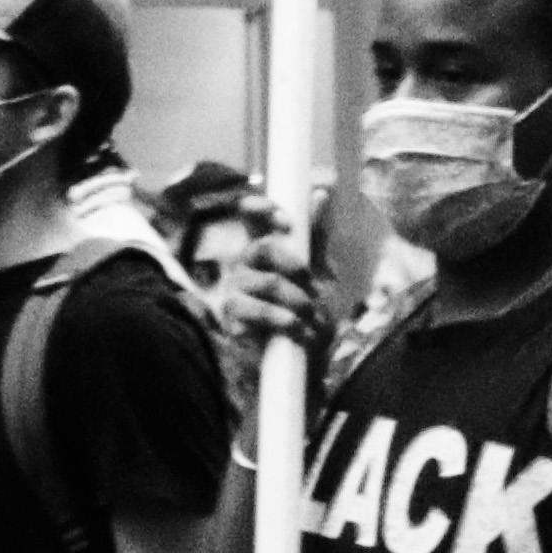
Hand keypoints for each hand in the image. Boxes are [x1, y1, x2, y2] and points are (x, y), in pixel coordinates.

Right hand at [215, 192, 330, 358]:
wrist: (302, 360)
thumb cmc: (308, 312)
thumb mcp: (318, 272)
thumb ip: (316, 236)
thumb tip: (320, 192)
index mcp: (263, 250)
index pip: (251, 216)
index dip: (262, 209)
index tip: (287, 221)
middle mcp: (244, 266)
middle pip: (264, 248)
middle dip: (295, 266)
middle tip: (313, 286)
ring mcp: (234, 292)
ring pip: (268, 283)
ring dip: (297, 301)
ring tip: (312, 318)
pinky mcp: (232, 320)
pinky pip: (257, 311)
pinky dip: (283, 320)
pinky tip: (298, 329)